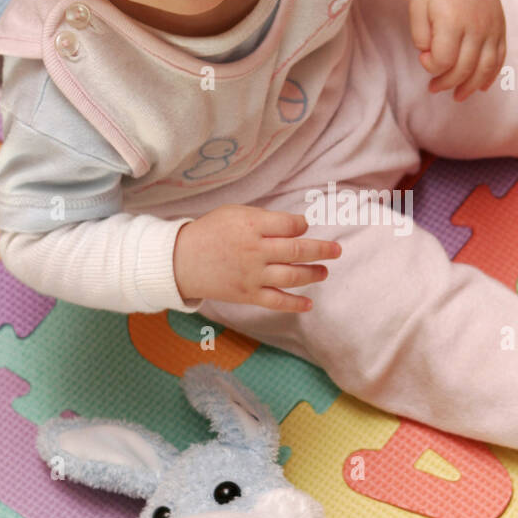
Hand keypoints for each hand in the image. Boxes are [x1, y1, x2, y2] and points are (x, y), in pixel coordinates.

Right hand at [173, 204, 341, 310]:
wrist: (181, 260)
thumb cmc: (210, 232)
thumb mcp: (234, 213)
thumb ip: (265, 218)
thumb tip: (297, 225)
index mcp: (252, 226)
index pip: (290, 225)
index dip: (302, 225)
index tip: (304, 226)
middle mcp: (255, 251)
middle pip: (298, 251)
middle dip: (322, 250)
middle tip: (337, 250)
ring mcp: (252, 275)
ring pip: (292, 276)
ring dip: (313, 274)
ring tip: (324, 272)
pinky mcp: (248, 295)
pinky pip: (277, 301)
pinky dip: (295, 304)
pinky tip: (309, 303)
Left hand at [409, 0, 505, 100]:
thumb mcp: (417, 6)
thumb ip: (420, 36)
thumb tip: (431, 58)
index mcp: (452, 20)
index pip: (443, 59)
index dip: (431, 67)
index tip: (424, 58)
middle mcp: (476, 26)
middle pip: (465, 68)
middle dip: (447, 83)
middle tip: (434, 88)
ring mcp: (492, 28)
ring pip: (486, 68)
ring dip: (471, 87)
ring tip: (458, 96)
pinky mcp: (501, 29)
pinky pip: (500, 59)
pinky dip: (491, 75)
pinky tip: (480, 86)